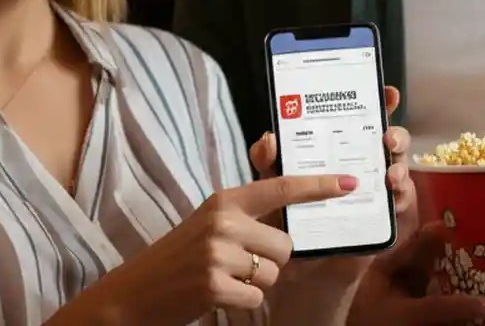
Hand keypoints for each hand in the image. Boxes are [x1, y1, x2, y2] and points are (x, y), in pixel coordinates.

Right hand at [106, 174, 357, 325]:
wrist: (135, 293)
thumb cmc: (179, 257)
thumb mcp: (210, 221)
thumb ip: (247, 208)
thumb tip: (286, 186)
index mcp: (224, 200)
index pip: (280, 187)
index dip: (318, 186)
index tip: (349, 183)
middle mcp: (223, 221)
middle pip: (286, 243)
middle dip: (271, 260)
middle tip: (238, 263)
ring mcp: (218, 253)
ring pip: (274, 271)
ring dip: (257, 282)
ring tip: (224, 278)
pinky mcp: (216, 285)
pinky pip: (258, 295)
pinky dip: (244, 301)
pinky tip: (219, 295)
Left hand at [248, 85, 416, 281]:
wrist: (299, 264)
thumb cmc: (288, 214)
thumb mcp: (273, 183)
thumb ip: (267, 160)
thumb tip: (270, 138)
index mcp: (339, 147)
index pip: (361, 117)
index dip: (378, 101)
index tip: (387, 92)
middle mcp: (363, 162)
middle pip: (389, 139)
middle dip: (396, 133)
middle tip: (388, 137)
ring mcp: (377, 188)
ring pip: (399, 168)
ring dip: (400, 166)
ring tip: (390, 173)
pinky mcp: (384, 216)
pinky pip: (400, 202)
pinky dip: (400, 196)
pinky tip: (392, 195)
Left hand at [345, 221, 484, 324]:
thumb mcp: (409, 313)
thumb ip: (445, 306)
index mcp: (391, 264)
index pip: (422, 239)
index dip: (448, 231)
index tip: (478, 227)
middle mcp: (401, 276)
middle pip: (436, 260)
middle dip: (461, 257)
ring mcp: (410, 296)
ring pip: (442, 282)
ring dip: (463, 280)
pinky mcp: (418, 315)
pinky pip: (442, 304)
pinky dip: (458, 302)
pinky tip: (478, 301)